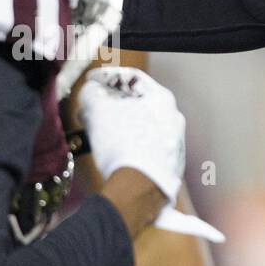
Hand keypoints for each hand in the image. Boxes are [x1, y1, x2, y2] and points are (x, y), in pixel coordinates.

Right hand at [78, 67, 185, 205]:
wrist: (140, 188)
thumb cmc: (122, 143)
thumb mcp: (98, 108)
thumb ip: (92, 93)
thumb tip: (92, 92)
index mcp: (163, 100)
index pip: (132, 78)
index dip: (106, 77)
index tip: (90, 82)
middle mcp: (174, 120)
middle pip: (137, 104)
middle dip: (110, 104)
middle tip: (90, 107)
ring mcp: (174, 145)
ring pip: (141, 127)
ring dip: (116, 125)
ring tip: (95, 130)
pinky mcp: (169, 167)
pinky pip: (144, 148)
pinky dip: (127, 145)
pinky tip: (110, 151)